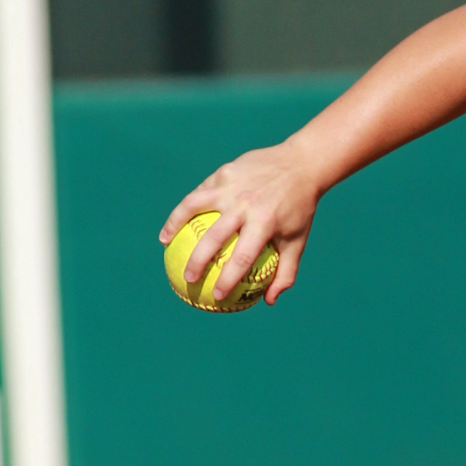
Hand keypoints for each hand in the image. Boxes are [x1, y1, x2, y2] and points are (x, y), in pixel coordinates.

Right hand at [159, 142, 322, 305]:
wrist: (301, 165)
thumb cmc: (299, 209)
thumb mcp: (297, 240)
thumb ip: (286, 271)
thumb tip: (268, 301)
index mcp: (265, 222)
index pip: (242, 257)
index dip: (227, 279)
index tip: (217, 296)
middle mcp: (246, 204)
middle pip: (213, 237)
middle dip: (197, 261)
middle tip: (188, 279)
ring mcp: (232, 186)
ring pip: (194, 206)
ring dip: (175, 224)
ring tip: (164, 242)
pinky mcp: (225, 172)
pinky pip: (201, 192)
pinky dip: (186, 207)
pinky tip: (176, 220)